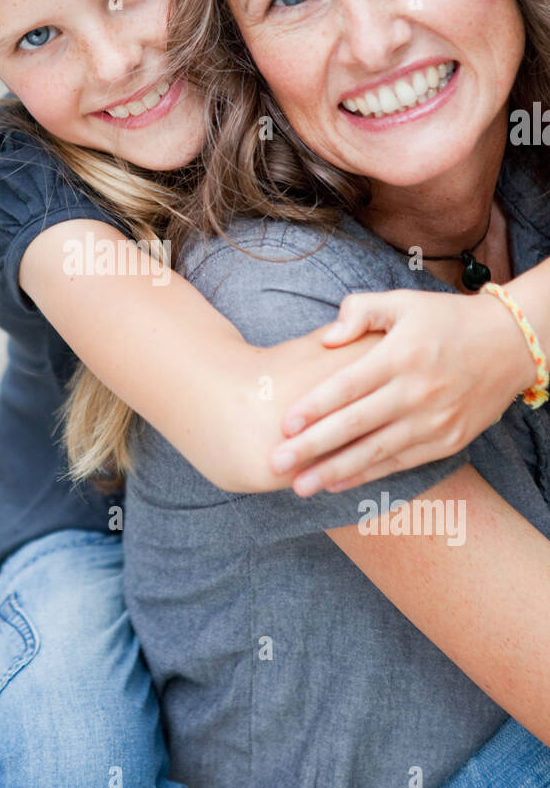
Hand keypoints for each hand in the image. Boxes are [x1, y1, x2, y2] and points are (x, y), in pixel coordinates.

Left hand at [268, 289, 536, 495]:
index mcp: (401, 355)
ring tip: (300, 485)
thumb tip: (326, 337)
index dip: (315, 406)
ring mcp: (435, 420)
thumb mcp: (403, 301)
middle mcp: (418, 391)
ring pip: (376, 452)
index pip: (349, 385)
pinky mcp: (448, 441)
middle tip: (276, 462)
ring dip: (335, 471)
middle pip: (356, 424)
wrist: (512, 345)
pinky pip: (400, 462)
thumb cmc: (446, 319)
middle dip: (313, 446)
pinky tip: (336, 483)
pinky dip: (367, 475)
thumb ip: (360, 310)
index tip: (284, 423)